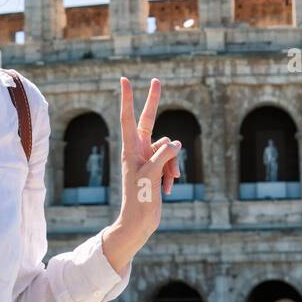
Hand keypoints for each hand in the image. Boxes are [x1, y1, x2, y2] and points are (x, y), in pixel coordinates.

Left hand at [109, 77, 178, 256]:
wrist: (139, 222)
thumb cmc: (139, 199)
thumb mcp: (151, 174)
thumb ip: (164, 154)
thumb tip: (176, 143)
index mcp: (130, 149)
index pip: (129, 118)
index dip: (128, 99)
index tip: (125, 80)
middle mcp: (138, 150)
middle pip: (149, 121)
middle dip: (154, 102)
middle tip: (156, 80)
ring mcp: (148, 158)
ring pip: (168, 148)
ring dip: (172, 164)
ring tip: (168, 183)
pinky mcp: (157, 168)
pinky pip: (171, 162)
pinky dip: (173, 174)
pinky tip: (169, 189)